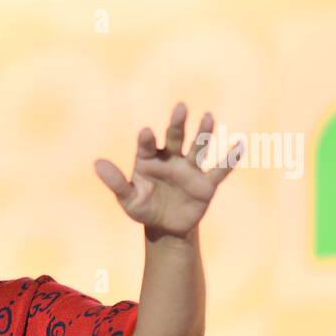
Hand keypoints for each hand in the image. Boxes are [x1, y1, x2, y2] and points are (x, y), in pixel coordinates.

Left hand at [94, 103, 241, 238]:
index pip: (147, 146)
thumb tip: (97, 163)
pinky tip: (239, 145)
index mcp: (149, 160)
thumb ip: (116, 182)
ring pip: (198, 148)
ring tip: (207, 117)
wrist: (166, 227)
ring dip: (203, 134)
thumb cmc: (144, 208)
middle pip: (175, 138)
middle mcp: (171, 159)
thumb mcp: (128, 199)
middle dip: (178, 124)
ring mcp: (190, 169)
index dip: (146, 140)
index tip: (146, 133)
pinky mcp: (206, 184)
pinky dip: (229, 159)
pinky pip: (219, 169)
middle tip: (180, 108)